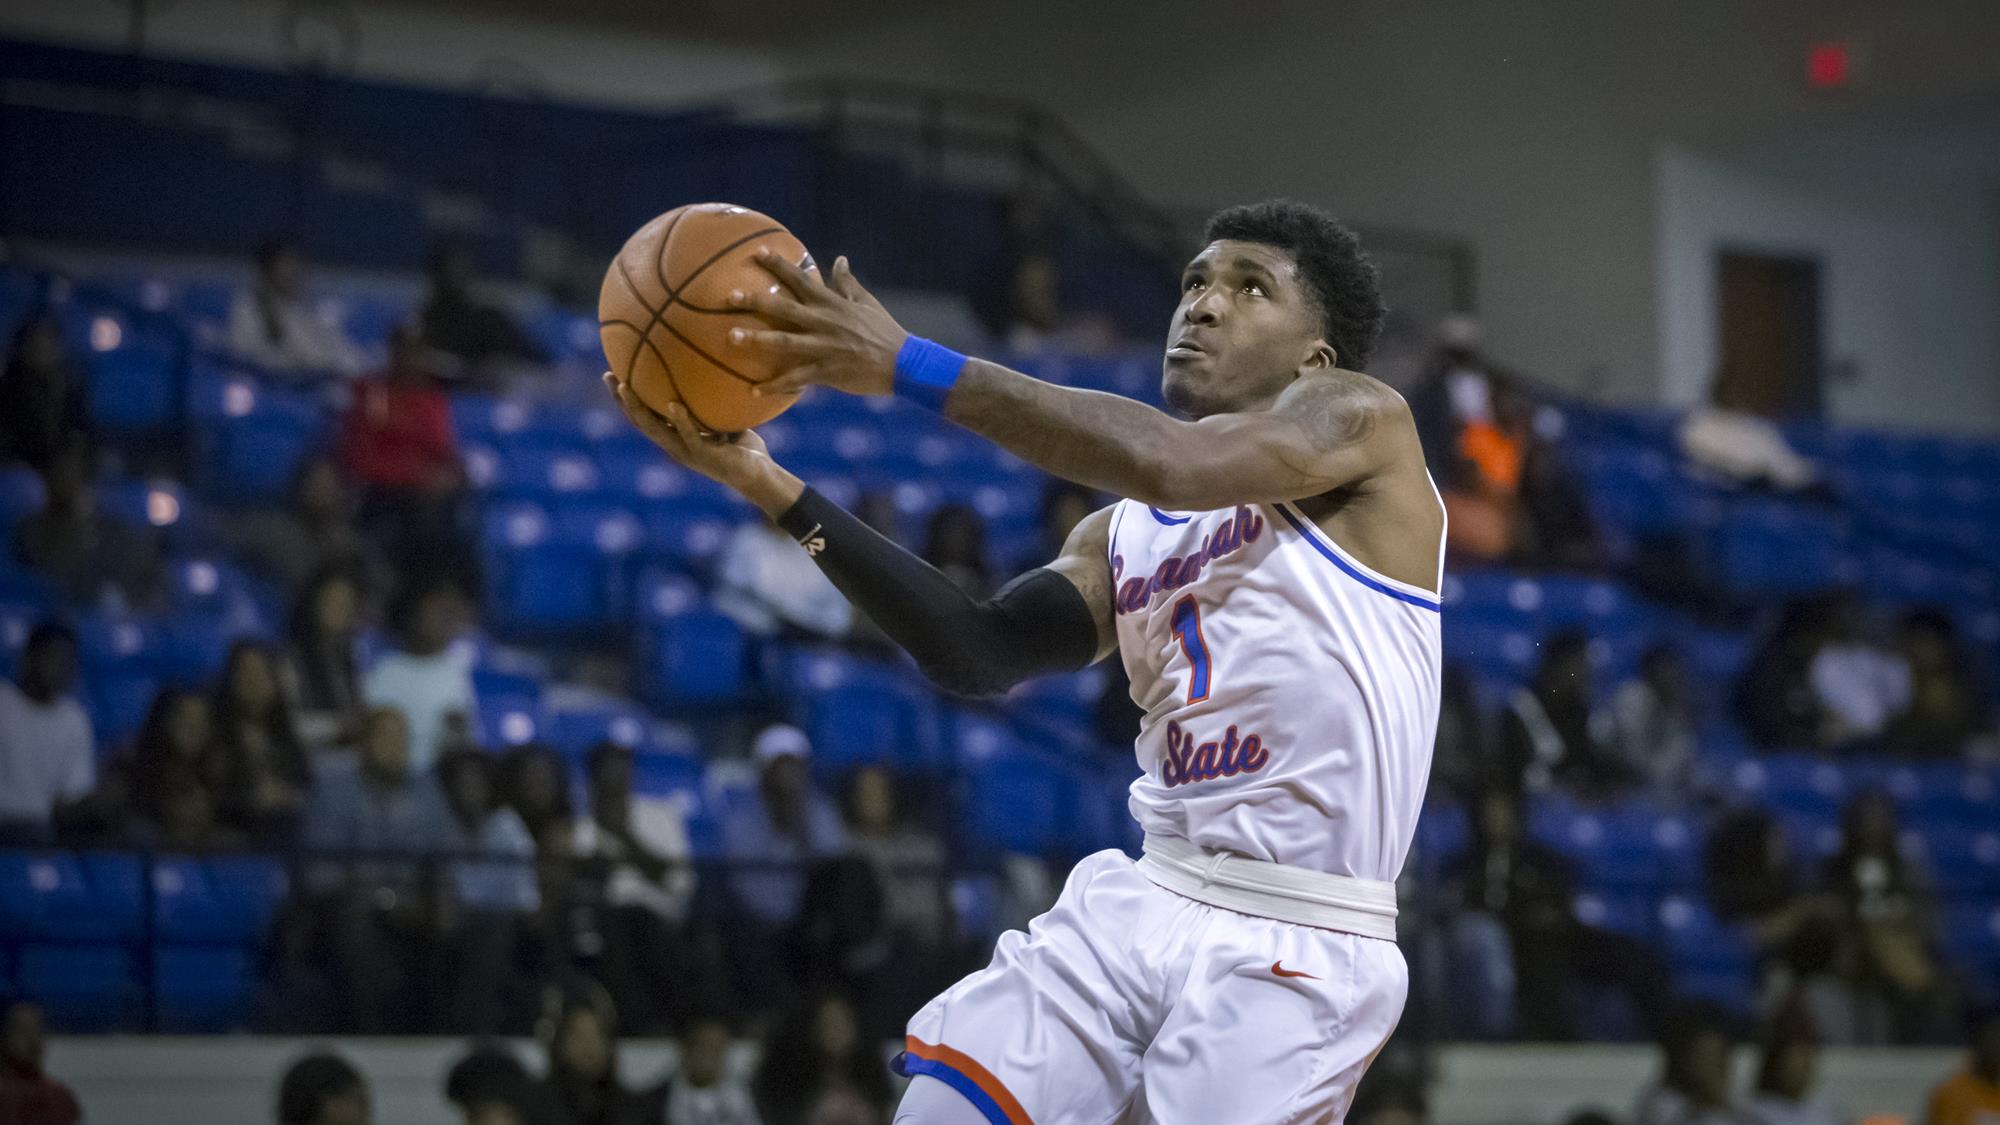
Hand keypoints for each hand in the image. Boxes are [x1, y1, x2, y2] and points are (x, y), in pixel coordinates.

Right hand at [603, 371, 801, 512]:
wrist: (760, 475)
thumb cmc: (744, 447)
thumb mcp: (725, 419)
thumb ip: (714, 399)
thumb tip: (714, 363)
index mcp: (675, 436)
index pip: (644, 415)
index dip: (626, 398)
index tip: (613, 374)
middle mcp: (674, 445)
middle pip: (639, 421)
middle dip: (622, 400)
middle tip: (609, 376)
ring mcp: (686, 452)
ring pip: (654, 430)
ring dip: (638, 409)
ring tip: (626, 388)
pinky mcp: (703, 456)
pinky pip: (689, 435)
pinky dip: (680, 420)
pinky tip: (673, 405)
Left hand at [726, 253, 907, 397]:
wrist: (903, 363)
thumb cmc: (884, 331)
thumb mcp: (866, 302)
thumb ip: (847, 282)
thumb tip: (839, 259)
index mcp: (832, 304)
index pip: (801, 279)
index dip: (778, 264)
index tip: (756, 252)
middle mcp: (824, 322)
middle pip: (783, 308)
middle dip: (755, 301)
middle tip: (728, 296)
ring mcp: (824, 347)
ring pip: (784, 342)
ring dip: (757, 340)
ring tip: (731, 337)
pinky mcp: (826, 372)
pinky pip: (795, 379)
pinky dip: (775, 385)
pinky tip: (754, 391)